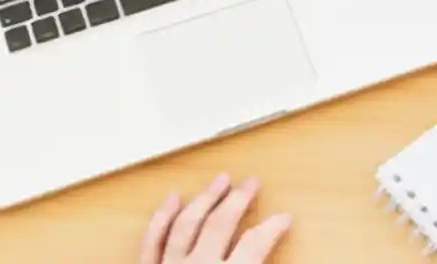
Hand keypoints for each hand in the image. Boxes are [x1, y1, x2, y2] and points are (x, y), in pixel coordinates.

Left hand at [140, 174, 291, 263]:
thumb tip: (271, 258)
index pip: (255, 244)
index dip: (272, 228)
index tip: (283, 218)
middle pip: (221, 224)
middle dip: (238, 199)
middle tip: (251, 182)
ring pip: (188, 224)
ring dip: (205, 199)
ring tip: (219, 181)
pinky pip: (153, 240)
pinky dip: (162, 218)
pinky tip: (172, 199)